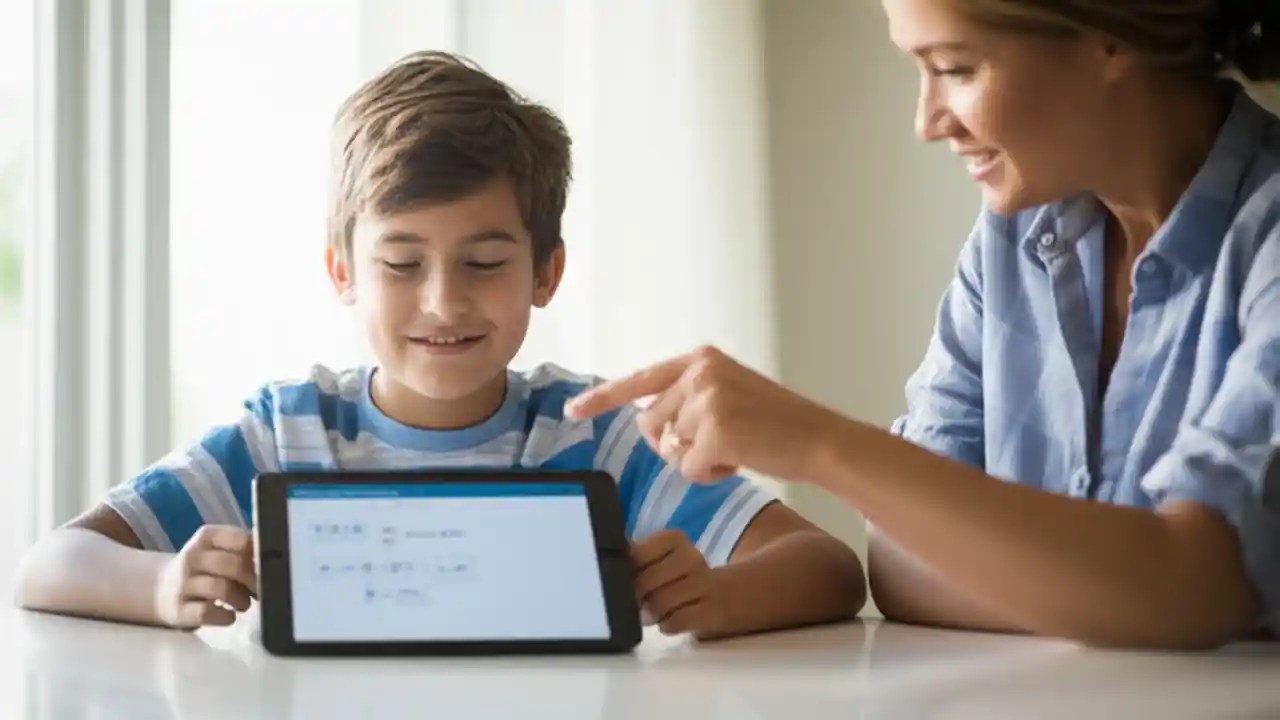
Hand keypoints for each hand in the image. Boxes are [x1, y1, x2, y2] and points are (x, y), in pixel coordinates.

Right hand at [155, 525, 257, 628]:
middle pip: (233, 566)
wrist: (161, 588)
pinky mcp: (178, 610)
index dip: (258, 557)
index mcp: (207, 536)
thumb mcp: (218, 550)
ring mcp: (182, 584)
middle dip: (253, 581)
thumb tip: (276, 553)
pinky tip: (228, 616)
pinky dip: (225, 617)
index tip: (264, 568)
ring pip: (220, 589)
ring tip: (244, 604)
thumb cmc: (203, 568)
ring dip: (241, 600)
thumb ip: (244, 549)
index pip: (241, 540)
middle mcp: (191, 557)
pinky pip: (207, 613)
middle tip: (258, 591)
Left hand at [566, 346, 845, 483]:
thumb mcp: (728, 395)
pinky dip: (710, 475)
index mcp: (700, 359)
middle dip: (675, 446)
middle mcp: (699, 372)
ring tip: (736, 449)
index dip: (601, 400)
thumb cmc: (776, 425)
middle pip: (650, 426)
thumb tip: (649, 427)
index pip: (639, 380)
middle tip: (720, 443)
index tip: (571, 411)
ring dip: (696, 461)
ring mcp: (706, 400)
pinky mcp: (714, 430)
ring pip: (668, 450)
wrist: (820, 440)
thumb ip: (689, 400)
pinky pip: (687, 470)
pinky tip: (740, 461)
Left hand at [632, 530, 731, 638]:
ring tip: (654, 613)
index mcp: (673, 539)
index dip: (628, 573)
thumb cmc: (681, 576)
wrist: (729, 594)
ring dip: (651, 614)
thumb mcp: (661, 558)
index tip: (631, 580)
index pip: (637, 555)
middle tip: (640, 602)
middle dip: (637, 597)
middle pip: (646, 582)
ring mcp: (705, 583)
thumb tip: (608, 553)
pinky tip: (671, 620)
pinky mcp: (713, 610)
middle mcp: (691, 557)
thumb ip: (635, 556)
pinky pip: (676, 622)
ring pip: (660, 603)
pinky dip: (667, 625)